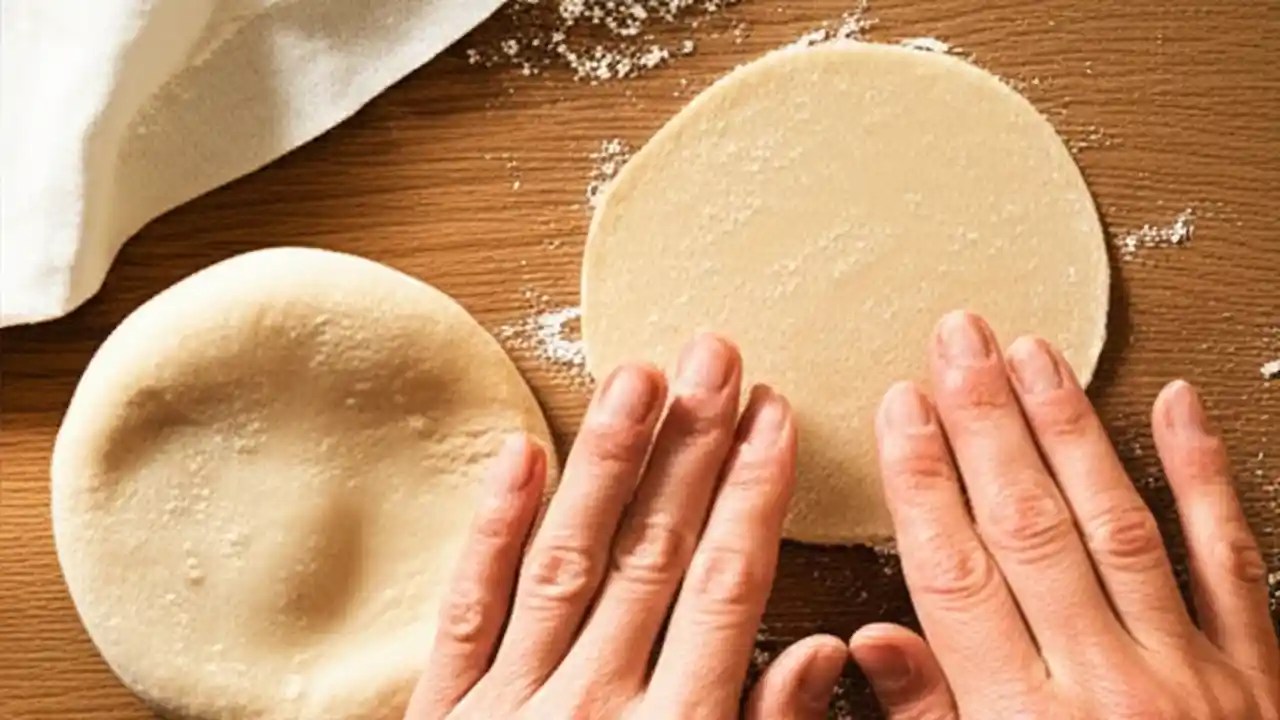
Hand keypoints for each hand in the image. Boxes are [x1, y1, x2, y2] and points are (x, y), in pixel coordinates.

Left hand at [405, 335, 845, 718]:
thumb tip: (820, 652)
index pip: (729, 586)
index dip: (754, 494)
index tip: (773, 416)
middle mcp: (597, 703)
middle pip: (655, 553)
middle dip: (691, 448)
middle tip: (716, 357)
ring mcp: (513, 702)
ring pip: (568, 558)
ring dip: (607, 463)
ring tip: (638, 376)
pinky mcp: (444, 712)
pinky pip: (467, 608)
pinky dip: (490, 528)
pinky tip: (518, 453)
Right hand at [854, 311, 1278, 718]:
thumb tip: (871, 642)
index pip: (955, 574)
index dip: (921, 482)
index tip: (899, 408)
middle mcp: (1105, 684)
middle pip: (1029, 526)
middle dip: (986, 423)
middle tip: (960, 341)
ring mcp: (1189, 672)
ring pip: (1117, 522)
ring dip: (1070, 430)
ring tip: (1035, 355)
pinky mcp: (1256, 673)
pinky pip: (1231, 560)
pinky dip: (1205, 478)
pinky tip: (1179, 409)